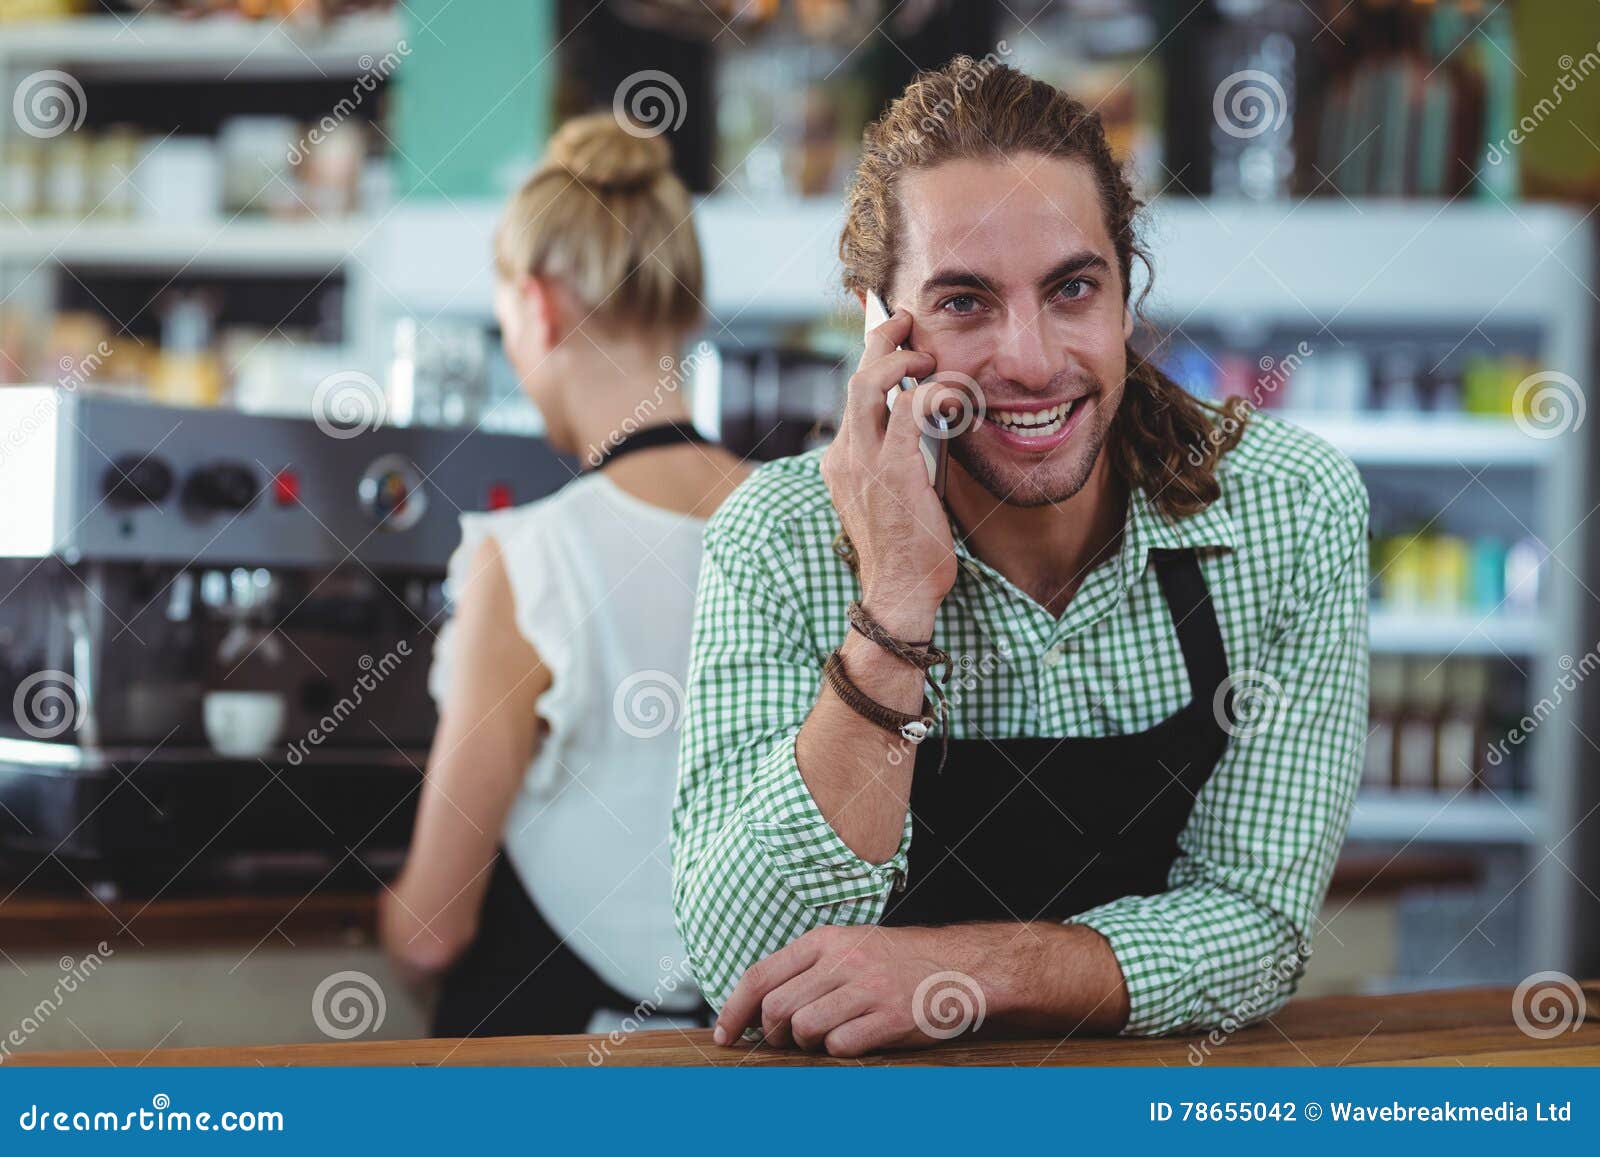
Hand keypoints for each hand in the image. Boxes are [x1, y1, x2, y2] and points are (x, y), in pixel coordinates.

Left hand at [713, 924, 996, 1057]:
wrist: (957, 966)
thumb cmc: (896, 961)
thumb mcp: (848, 946)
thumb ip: (806, 968)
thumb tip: (758, 1003)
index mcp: (825, 940)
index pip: (761, 975)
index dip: (735, 1009)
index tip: (725, 1034)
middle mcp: (842, 961)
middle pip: (777, 1007)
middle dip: (772, 1033)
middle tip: (785, 1040)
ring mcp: (866, 989)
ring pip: (804, 1027)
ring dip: (805, 1044)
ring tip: (823, 1038)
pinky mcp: (888, 1017)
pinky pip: (840, 1044)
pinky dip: (837, 1050)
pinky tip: (853, 1040)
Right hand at [820, 307, 956, 637]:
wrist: (900, 592)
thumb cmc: (906, 549)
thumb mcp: (891, 497)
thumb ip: (898, 458)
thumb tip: (928, 423)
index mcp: (841, 462)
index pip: (852, 398)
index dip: (870, 362)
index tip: (889, 339)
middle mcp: (844, 456)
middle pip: (855, 379)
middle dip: (880, 341)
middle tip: (905, 321)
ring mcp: (863, 463)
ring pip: (869, 384)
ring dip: (901, 359)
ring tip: (927, 355)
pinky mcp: (892, 471)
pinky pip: (909, 411)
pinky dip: (932, 392)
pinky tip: (952, 392)